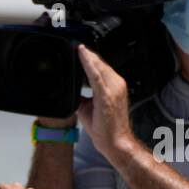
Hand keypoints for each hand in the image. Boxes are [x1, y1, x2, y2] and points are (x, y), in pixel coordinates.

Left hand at [76, 45, 139, 163]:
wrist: (115, 142)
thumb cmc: (105, 128)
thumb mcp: (89, 108)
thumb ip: (82, 97)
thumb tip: (72, 92)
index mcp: (114, 86)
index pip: (102, 67)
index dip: (90, 58)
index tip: (79, 50)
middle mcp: (116, 85)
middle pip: (101, 64)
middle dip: (88, 55)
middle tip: (74, 46)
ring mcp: (114, 89)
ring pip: (99, 66)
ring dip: (87, 56)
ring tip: (76, 47)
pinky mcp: (107, 94)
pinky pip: (96, 74)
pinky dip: (88, 63)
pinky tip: (81, 54)